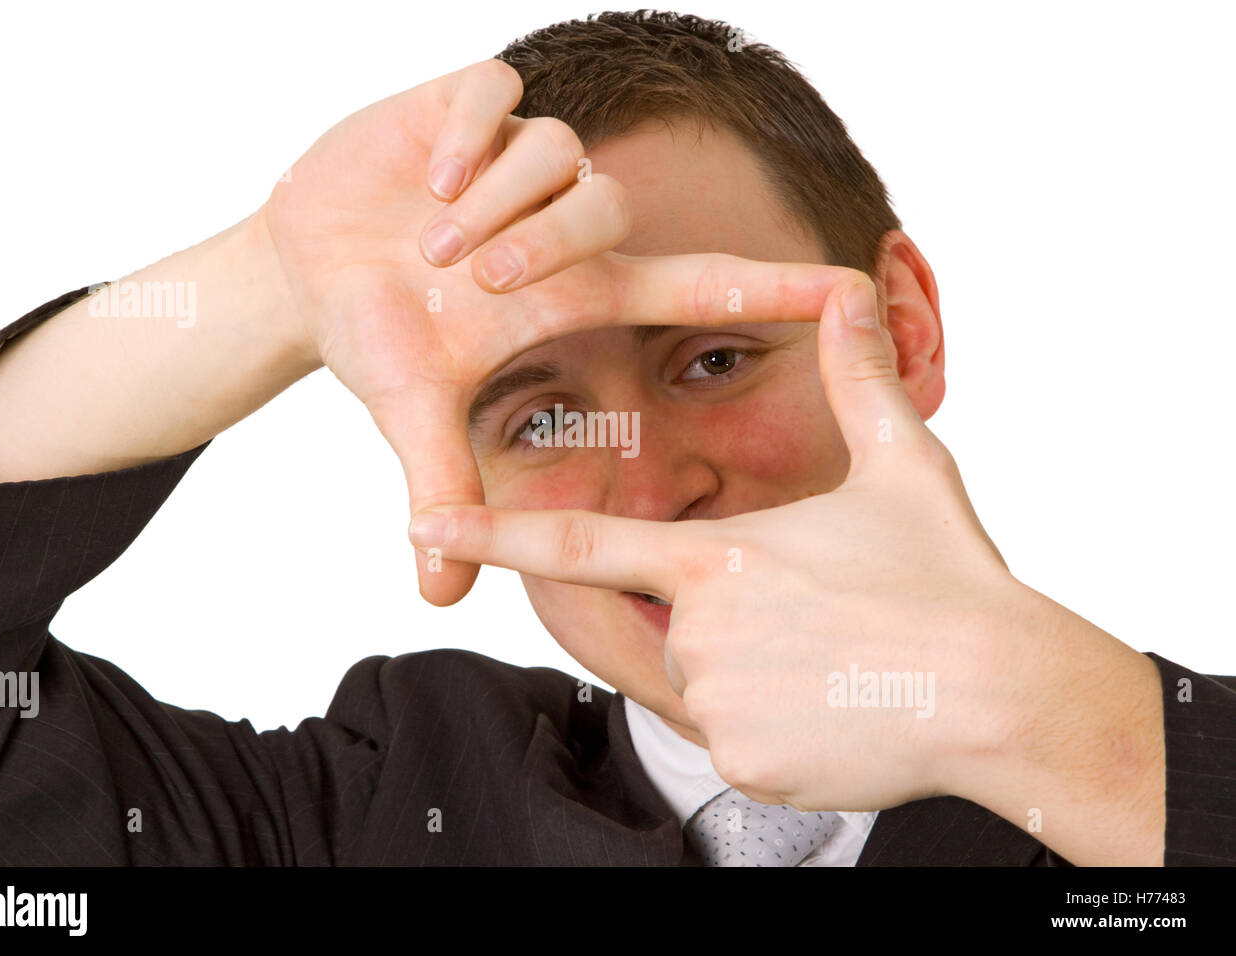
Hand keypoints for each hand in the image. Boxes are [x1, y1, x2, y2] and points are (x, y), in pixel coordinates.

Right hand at [258, 59, 871, 604]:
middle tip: (473, 282)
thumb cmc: (378, 336)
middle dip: (543, 243)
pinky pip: (498, 96)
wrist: (305, 269)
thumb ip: (441, 482)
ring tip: (428, 241)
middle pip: (606, 206)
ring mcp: (520, 160)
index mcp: (575, 290)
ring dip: (492, 203)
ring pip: (556, 152)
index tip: (852, 287)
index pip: (696, 282)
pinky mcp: (471, 104)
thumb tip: (440, 594)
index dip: (772, 286)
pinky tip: (427, 177)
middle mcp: (562, 220)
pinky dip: (467, 138)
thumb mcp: (413, 408)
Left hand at [405, 276, 1164, 864]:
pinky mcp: (745, 761)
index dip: (494, 536)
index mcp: (718, 559)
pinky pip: (736, 735)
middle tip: (806, 618)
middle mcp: (700, 632)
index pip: (580, 544)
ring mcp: (718, 703)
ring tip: (834, 657)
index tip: (427, 529)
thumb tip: (852, 296)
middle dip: (714, 616)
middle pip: (665, 621)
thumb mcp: (903, 469)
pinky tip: (838, 706)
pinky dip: (776, 721)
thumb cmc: (952, 579)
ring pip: (703, 678)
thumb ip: (858, 383)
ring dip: (754, 667)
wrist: (1007, 696)